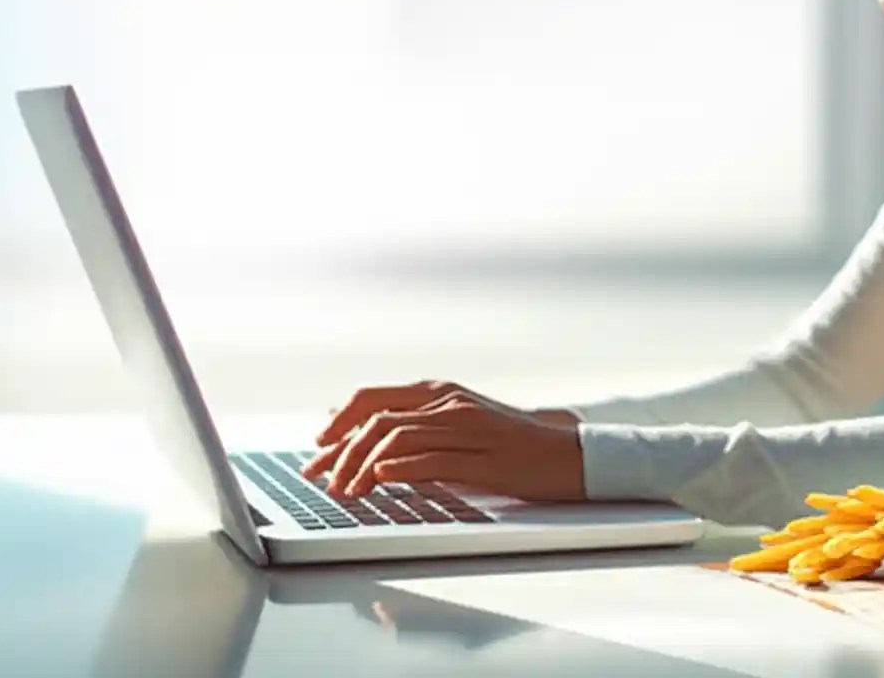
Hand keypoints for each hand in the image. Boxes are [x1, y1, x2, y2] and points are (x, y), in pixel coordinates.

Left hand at [301, 381, 584, 500]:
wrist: (567, 455)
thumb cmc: (512, 444)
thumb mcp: (460, 425)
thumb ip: (417, 423)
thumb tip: (363, 431)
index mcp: (440, 392)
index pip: (372, 399)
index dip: (338, 424)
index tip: (317, 449)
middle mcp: (448, 404)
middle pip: (376, 418)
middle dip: (340, 449)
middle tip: (319, 477)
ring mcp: (466, 429)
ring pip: (396, 437)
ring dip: (362, 466)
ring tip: (346, 490)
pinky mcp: (482, 458)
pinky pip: (432, 459)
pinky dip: (400, 468)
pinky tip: (381, 480)